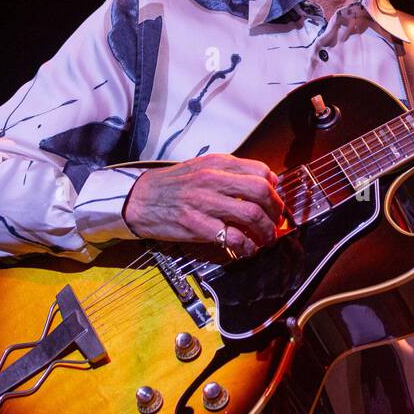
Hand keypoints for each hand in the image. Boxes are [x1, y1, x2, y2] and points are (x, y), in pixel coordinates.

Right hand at [123, 154, 284, 256]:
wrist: (137, 199)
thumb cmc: (172, 185)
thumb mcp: (202, 167)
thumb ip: (232, 172)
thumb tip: (267, 180)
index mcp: (217, 164)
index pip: (260, 171)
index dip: (274, 189)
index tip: (275, 202)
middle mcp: (213, 180)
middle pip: (261, 191)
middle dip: (275, 210)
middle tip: (275, 222)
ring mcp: (204, 203)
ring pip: (251, 215)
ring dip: (265, 231)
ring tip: (265, 238)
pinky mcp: (196, 225)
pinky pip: (232, 237)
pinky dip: (246, 246)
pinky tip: (247, 249)